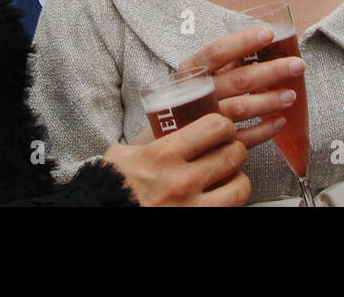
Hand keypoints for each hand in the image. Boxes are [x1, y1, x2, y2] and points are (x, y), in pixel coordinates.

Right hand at [102, 114, 249, 205]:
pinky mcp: (198, 221)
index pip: (214, 127)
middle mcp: (182, 181)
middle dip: (235, 149)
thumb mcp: (124, 154)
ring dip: (238, 178)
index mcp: (163, 155)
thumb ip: (148, 138)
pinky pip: (231, 209)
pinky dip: (232, 201)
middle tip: (229, 150)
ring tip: (230, 176)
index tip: (222, 129)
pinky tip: (223, 197)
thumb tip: (166, 122)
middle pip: (233, 154)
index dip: (224, 125)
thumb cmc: (111, 188)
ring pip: (240, 186)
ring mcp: (192, 207)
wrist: (103, 213)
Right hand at [178, 26, 302, 148]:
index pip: (217, 51)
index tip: (269, 33)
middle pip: (238, 79)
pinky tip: (280, 122)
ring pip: (241, 108)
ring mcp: (204, 120)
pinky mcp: (212, 145)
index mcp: (192, 70)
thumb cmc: (194, 95)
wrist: (170, 134)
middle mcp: (196, 94)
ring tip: (292, 95)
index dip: (244, 41)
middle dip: (271, 71)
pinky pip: (243, 138)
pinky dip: (263, 131)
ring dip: (269, 101)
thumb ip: (227, 60)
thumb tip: (268, 38)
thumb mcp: (201, 73)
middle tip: (298, 65)